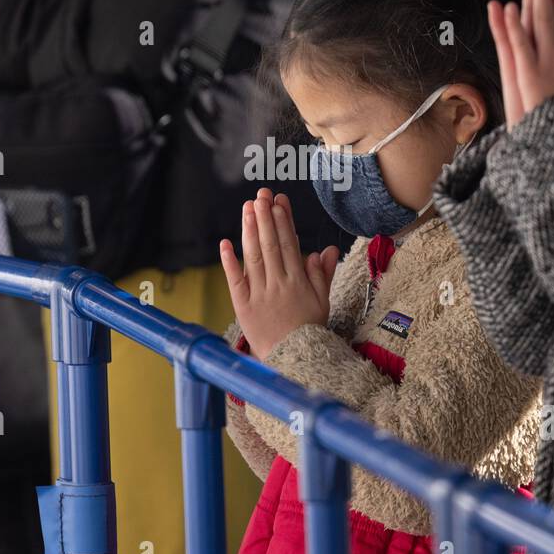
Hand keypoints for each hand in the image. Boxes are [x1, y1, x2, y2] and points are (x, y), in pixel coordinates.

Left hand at [219, 188, 338, 360]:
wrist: (292, 359)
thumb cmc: (308, 329)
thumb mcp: (322, 301)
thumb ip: (323, 274)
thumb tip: (327, 249)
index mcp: (298, 281)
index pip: (289, 244)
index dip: (284, 221)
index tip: (279, 201)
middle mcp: (278, 284)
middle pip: (270, 245)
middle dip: (266, 217)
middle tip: (261, 194)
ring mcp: (259, 294)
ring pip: (254, 257)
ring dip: (250, 230)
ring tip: (247, 208)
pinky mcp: (243, 305)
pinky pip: (235, 280)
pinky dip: (230, 261)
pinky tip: (226, 242)